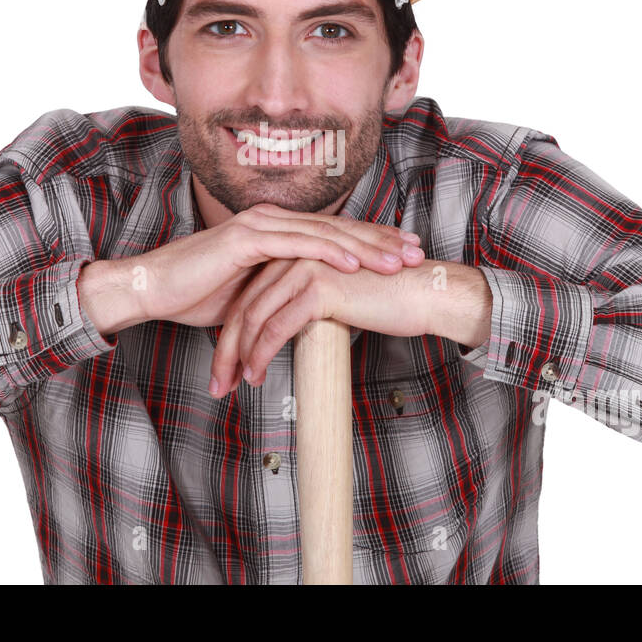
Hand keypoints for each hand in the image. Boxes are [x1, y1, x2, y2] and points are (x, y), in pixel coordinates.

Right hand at [118, 202, 424, 330]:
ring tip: (398, 258)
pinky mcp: (247, 238)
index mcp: (277, 230)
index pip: (334, 235)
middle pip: (339, 227)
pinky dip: (329, 251)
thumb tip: (312, 312)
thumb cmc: (197, 295)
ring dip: (366, 246)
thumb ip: (283, 293)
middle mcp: (273, 220)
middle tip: (418, 251)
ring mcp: (260, 225)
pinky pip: (297, 244)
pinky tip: (355, 260)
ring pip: (325, 233)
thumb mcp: (254, 295)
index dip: (373, 242)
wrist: (153, 290)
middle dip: (382, 239)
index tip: (406, 254)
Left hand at [209, 257, 438, 395]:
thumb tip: (288, 333)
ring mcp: (304, 269)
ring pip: (253, 318)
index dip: (233, 334)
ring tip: (231, 385)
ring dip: (236, 356)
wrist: (425, 293)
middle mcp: (293, 257)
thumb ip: (308, 305)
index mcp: (294, 256)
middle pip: (243, 306)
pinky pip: (276, 326)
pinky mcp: (317, 289)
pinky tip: (255, 374)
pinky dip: (260, 353)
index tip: (224, 367)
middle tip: (217, 382)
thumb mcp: (337, 297)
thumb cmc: (389, 299)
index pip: (249, 296)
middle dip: (225, 348)